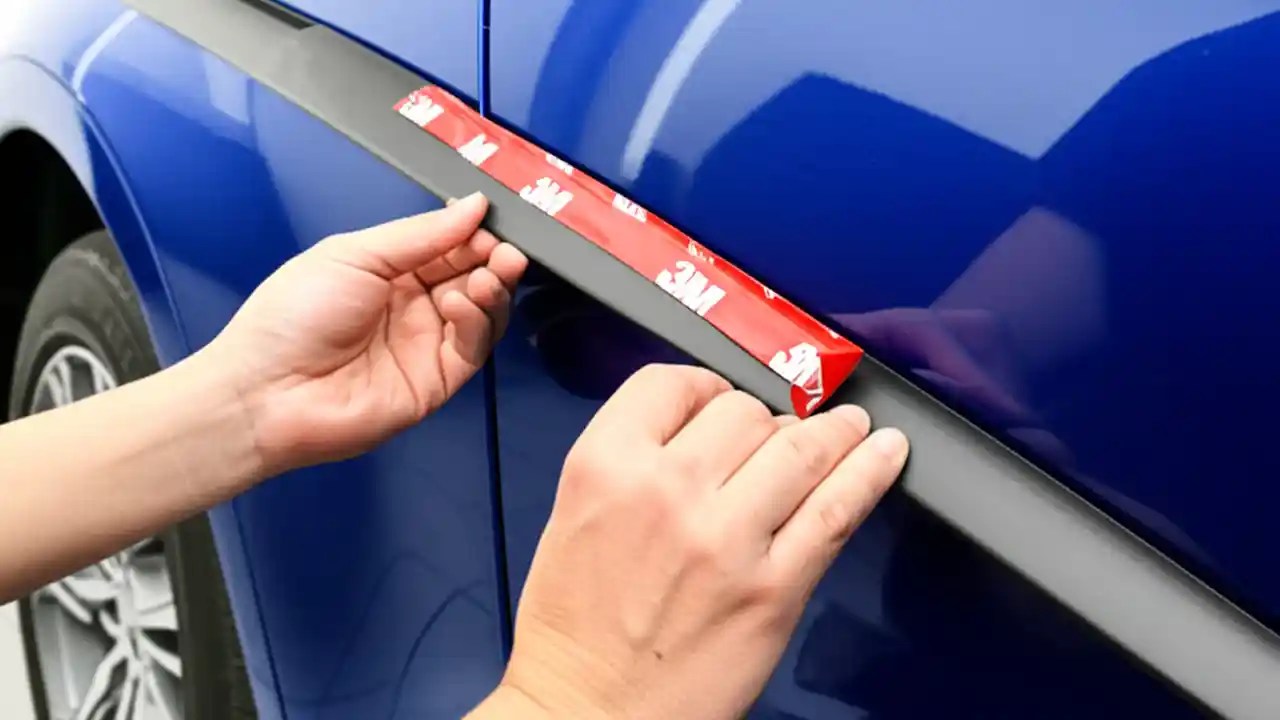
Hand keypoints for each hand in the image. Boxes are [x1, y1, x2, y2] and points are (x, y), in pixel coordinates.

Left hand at [209, 193, 526, 474]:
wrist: (267, 391)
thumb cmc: (292, 317)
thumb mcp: (354, 255)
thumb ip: (420, 233)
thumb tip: (473, 205)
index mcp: (390, 272)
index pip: (449, 247)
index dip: (474, 234)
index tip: (494, 221)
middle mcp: (413, 307)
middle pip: (472, 278)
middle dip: (494, 260)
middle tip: (508, 250)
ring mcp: (426, 346)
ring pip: (482, 314)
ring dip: (493, 289)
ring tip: (491, 273)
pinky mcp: (436, 382)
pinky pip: (471, 349)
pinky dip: (476, 322)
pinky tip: (462, 303)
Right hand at [482, 365, 908, 719]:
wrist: (587, 712)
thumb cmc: (574, 628)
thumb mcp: (575, 514)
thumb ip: (633, 460)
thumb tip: (709, 427)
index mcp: (605, 466)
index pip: (673, 382)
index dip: (705, 387)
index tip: (721, 400)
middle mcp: (666, 490)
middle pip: (742, 411)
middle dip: (763, 418)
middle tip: (775, 434)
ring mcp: (726, 537)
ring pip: (800, 448)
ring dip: (833, 430)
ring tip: (849, 424)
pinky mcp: (775, 587)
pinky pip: (837, 508)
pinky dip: (868, 471)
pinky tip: (884, 450)